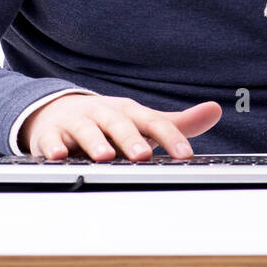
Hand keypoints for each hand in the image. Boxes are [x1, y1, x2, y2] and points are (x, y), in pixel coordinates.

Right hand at [20, 94, 221, 160]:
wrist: (59, 112)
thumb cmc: (109, 123)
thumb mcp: (142, 121)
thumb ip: (176, 123)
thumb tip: (215, 110)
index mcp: (130, 113)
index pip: (154, 123)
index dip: (170, 137)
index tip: (185, 155)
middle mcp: (105, 114)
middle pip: (119, 124)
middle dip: (131, 139)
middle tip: (143, 155)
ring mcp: (77, 122)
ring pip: (86, 130)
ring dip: (94, 142)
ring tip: (104, 157)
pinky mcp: (51, 134)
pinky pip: (51, 140)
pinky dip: (53, 147)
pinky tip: (58, 157)